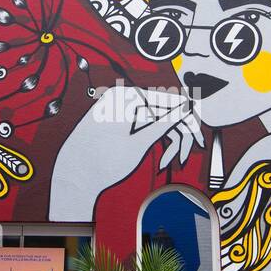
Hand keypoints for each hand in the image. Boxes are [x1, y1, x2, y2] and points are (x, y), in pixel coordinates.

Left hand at [50, 85, 198, 219]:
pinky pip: (138, 121)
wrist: (71, 175)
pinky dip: (149, 136)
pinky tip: (156, 153)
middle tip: (189, 150)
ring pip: (151, 117)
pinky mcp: (111, 116)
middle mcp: (120, 95)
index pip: (169, 101)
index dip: (187, 119)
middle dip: (176, 131)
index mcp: (127, 96)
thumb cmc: (103, 161)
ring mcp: (114, 105)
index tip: (199, 136)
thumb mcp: (140, 144)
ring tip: (171, 159)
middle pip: (160, 109)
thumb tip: (186, 108)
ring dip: (163, 137)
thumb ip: (165, 123)